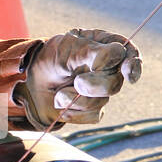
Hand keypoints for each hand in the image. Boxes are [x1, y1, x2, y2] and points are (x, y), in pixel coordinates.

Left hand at [15, 29, 141, 127]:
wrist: (29, 82)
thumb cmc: (50, 57)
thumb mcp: (67, 48)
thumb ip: (91, 52)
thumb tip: (116, 55)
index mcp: (106, 46)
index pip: (129, 54)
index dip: (133, 64)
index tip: (128, 73)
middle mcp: (108, 68)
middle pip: (115, 83)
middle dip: (95, 86)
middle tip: (77, 82)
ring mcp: (101, 90)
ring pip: (102, 102)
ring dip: (77, 100)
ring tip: (59, 94)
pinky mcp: (92, 109)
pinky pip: (93, 115)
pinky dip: (74, 111)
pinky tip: (61, 102)